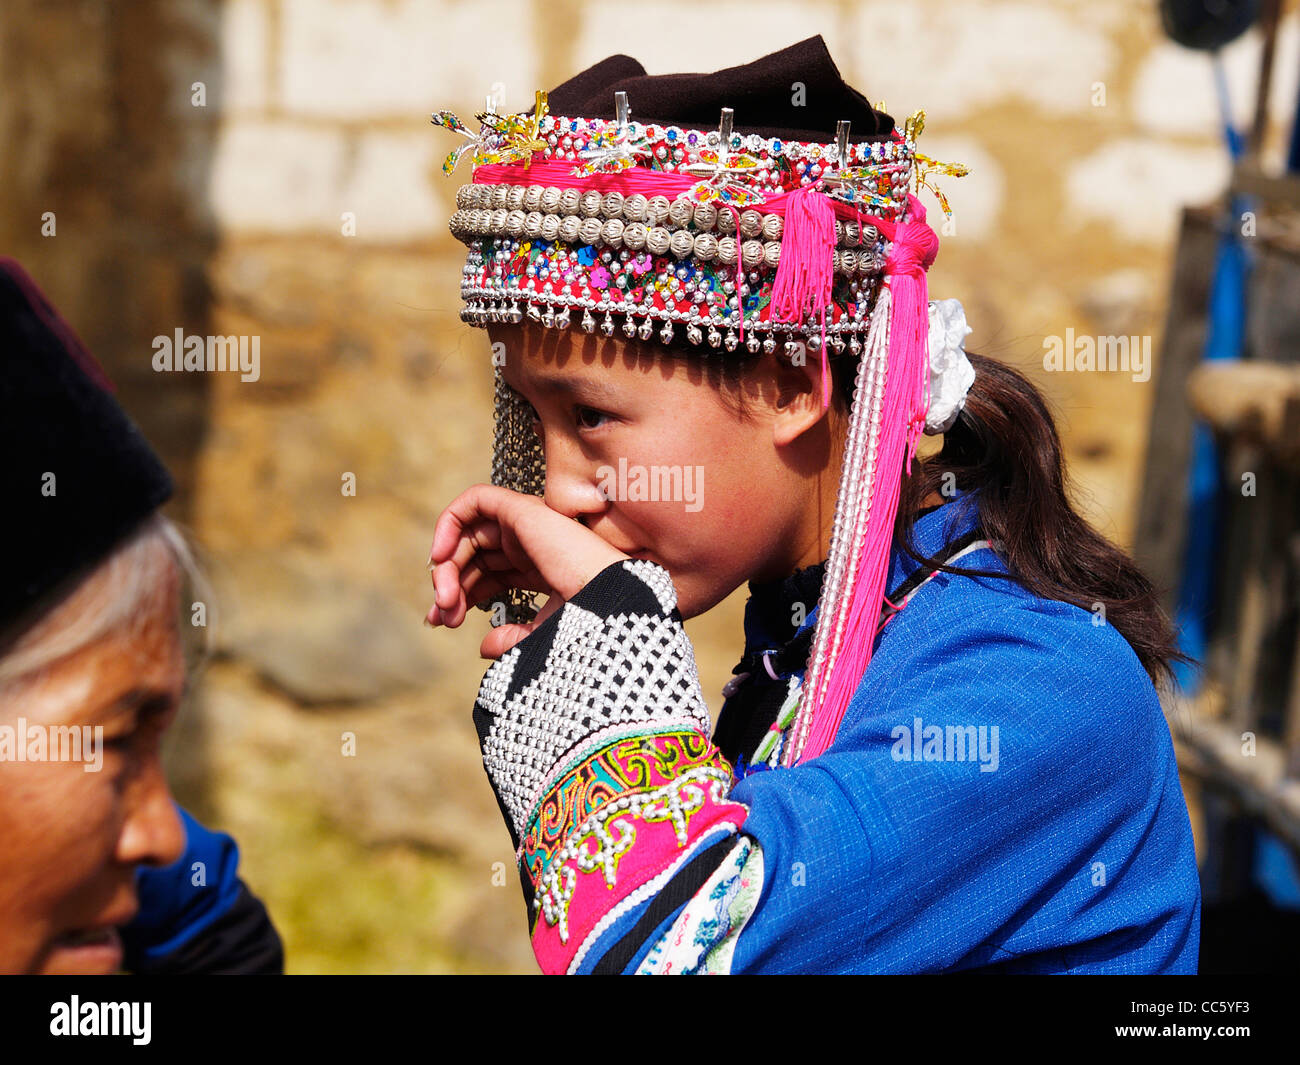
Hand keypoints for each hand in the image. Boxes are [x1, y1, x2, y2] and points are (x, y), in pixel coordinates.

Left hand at [426, 483, 629, 659]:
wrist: (612, 610)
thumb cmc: (590, 626)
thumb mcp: (541, 636)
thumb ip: (512, 638)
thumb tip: (483, 646)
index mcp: (538, 567)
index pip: (487, 574)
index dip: (460, 595)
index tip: (440, 622)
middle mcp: (531, 543)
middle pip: (473, 556)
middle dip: (450, 586)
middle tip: (441, 618)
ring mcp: (527, 525)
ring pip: (468, 533)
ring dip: (447, 566)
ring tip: (445, 600)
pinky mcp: (522, 510)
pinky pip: (474, 500)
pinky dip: (450, 521)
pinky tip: (440, 557)